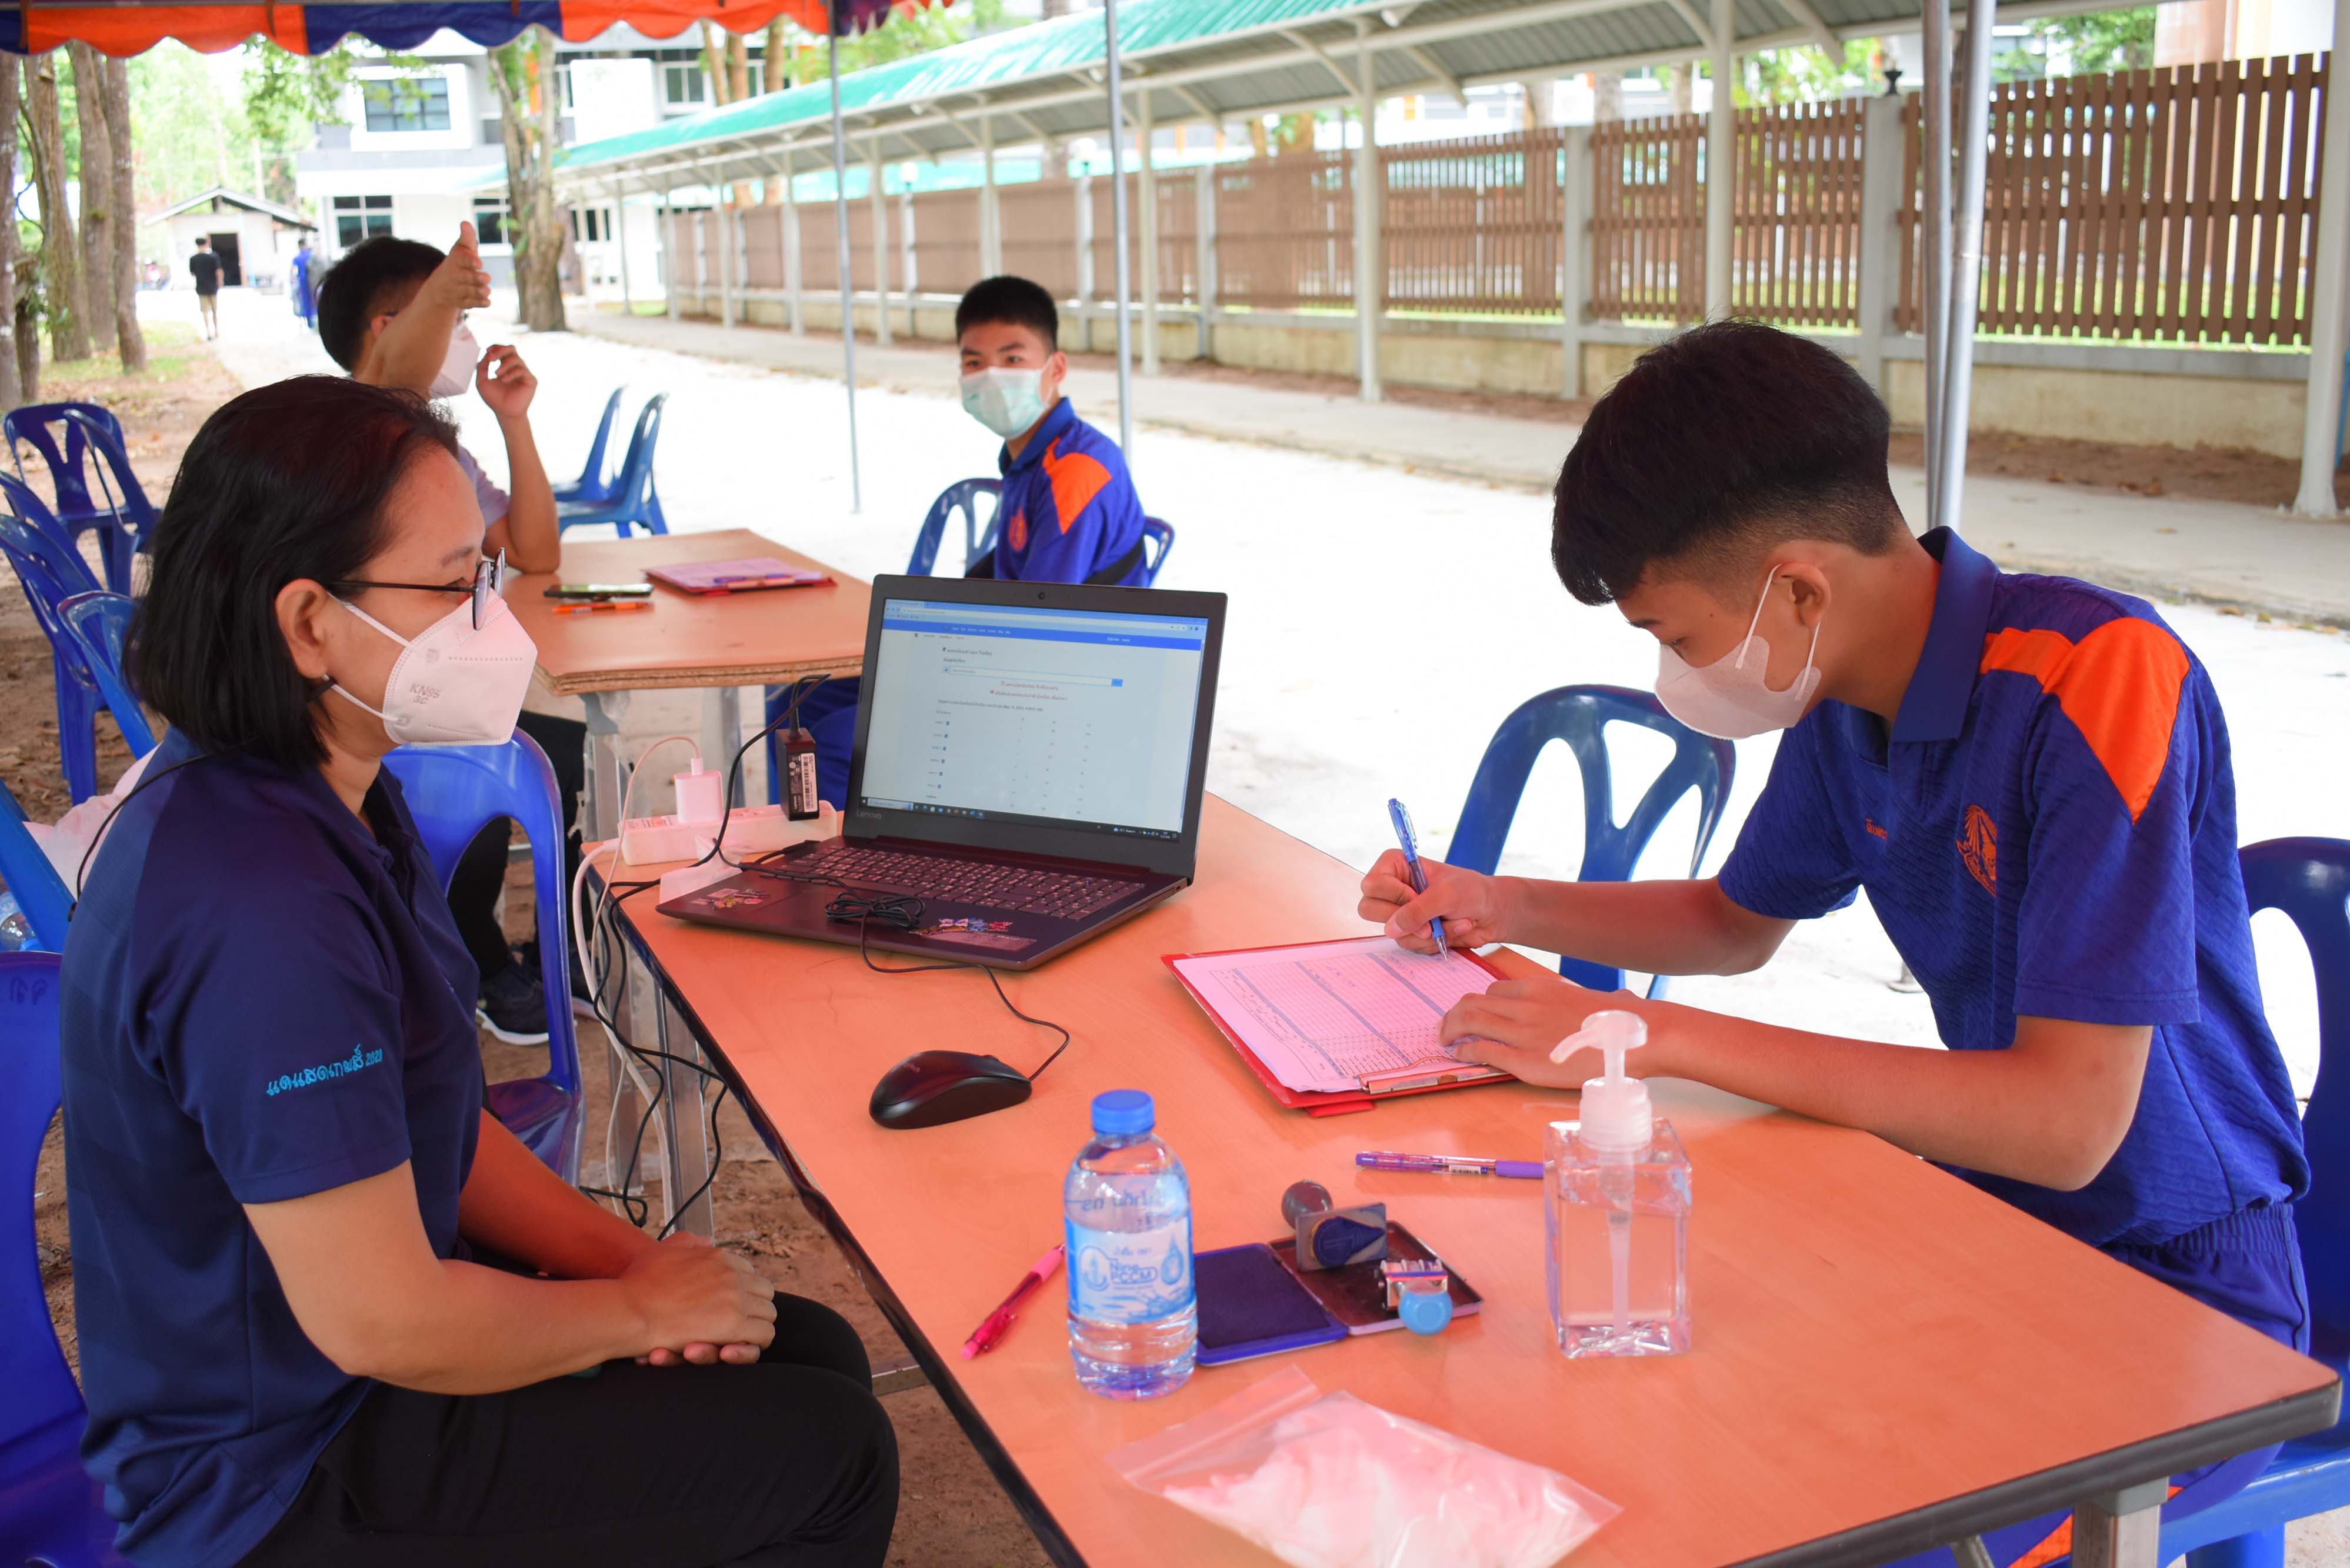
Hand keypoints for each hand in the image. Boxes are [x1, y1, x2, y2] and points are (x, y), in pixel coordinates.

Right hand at [421, 222, 493, 312]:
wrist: (441, 286)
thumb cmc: (458, 262)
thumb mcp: (462, 249)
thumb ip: (467, 237)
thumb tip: (465, 223)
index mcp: (456, 261)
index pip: (462, 259)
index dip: (470, 260)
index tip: (479, 262)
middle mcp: (456, 276)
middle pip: (466, 277)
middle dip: (475, 278)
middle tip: (486, 278)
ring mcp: (458, 290)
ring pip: (468, 291)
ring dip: (478, 291)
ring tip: (487, 290)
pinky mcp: (462, 302)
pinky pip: (469, 303)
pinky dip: (478, 303)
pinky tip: (488, 302)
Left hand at [476, 344, 536, 419]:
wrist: (504, 413)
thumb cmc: (494, 398)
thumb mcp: (482, 381)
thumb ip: (482, 367)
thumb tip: (486, 354)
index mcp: (505, 365)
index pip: (503, 349)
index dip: (496, 347)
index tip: (488, 352)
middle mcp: (515, 367)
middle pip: (511, 348)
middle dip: (500, 350)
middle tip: (491, 357)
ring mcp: (524, 373)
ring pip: (516, 359)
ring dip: (504, 364)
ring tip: (497, 374)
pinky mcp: (531, 380)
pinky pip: (522, 370)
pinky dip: (511, 373)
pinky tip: (504, 380)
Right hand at [616, 1234, 775, 1363]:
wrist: (628, 1311)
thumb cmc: (637, 1285)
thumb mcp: (663, 1251)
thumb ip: (688, 1243)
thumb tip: (707, 1239)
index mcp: (718, 1257)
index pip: (749, 1272)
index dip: (742, 1290)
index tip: (730, 1304)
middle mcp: (732, 1274)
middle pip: (764, 1292)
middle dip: (754, 1307)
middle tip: (740, 1323)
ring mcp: (735, 1299)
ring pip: (768, 1315)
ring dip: (756, 1326)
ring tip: (740, 1337)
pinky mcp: (733, 1325)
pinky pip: (762, 1335)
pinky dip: (753, 1344)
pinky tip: (738, 1347)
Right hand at [1358, 850, 1512, 952]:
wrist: (1491, 913)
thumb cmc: (1471, 892)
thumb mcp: (1446, 895)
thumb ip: (1417, 910)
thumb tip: (1391, 930)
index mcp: (1395, 866)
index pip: (1372, 884)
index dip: (1394, 895)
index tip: (1418, 897)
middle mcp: (1392, 889)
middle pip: (1368, 909)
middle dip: (1404, 920)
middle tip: (1429, 922)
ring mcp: (1400, 913)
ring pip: (1393, 932)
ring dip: (1427, 932)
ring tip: (1450, 922)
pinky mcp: (1411, 932)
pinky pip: (1409, 945)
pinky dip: (1433, 942)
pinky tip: (1450, 931)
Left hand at [1439, 973, 1642, 1088]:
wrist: (1634, 1036)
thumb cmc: (1615, 1022)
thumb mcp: (1581, 1000)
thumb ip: (1563, 1001)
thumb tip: (1576, 1007)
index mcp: (1538, 989)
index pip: (1493, 991)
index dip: (1478, 1004)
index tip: (1472, 1015)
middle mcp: (1525, 1006)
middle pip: (1472, 1003)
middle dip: (1453, 1015)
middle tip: (1446, 1028)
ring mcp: (1523, 1032)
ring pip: (1470, 1021)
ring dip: (1450, 1030)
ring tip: (1445, 1040)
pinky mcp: (1525, 1060)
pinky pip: (1482, 1051)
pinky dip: (1464, 1051)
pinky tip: (1459, 1055)